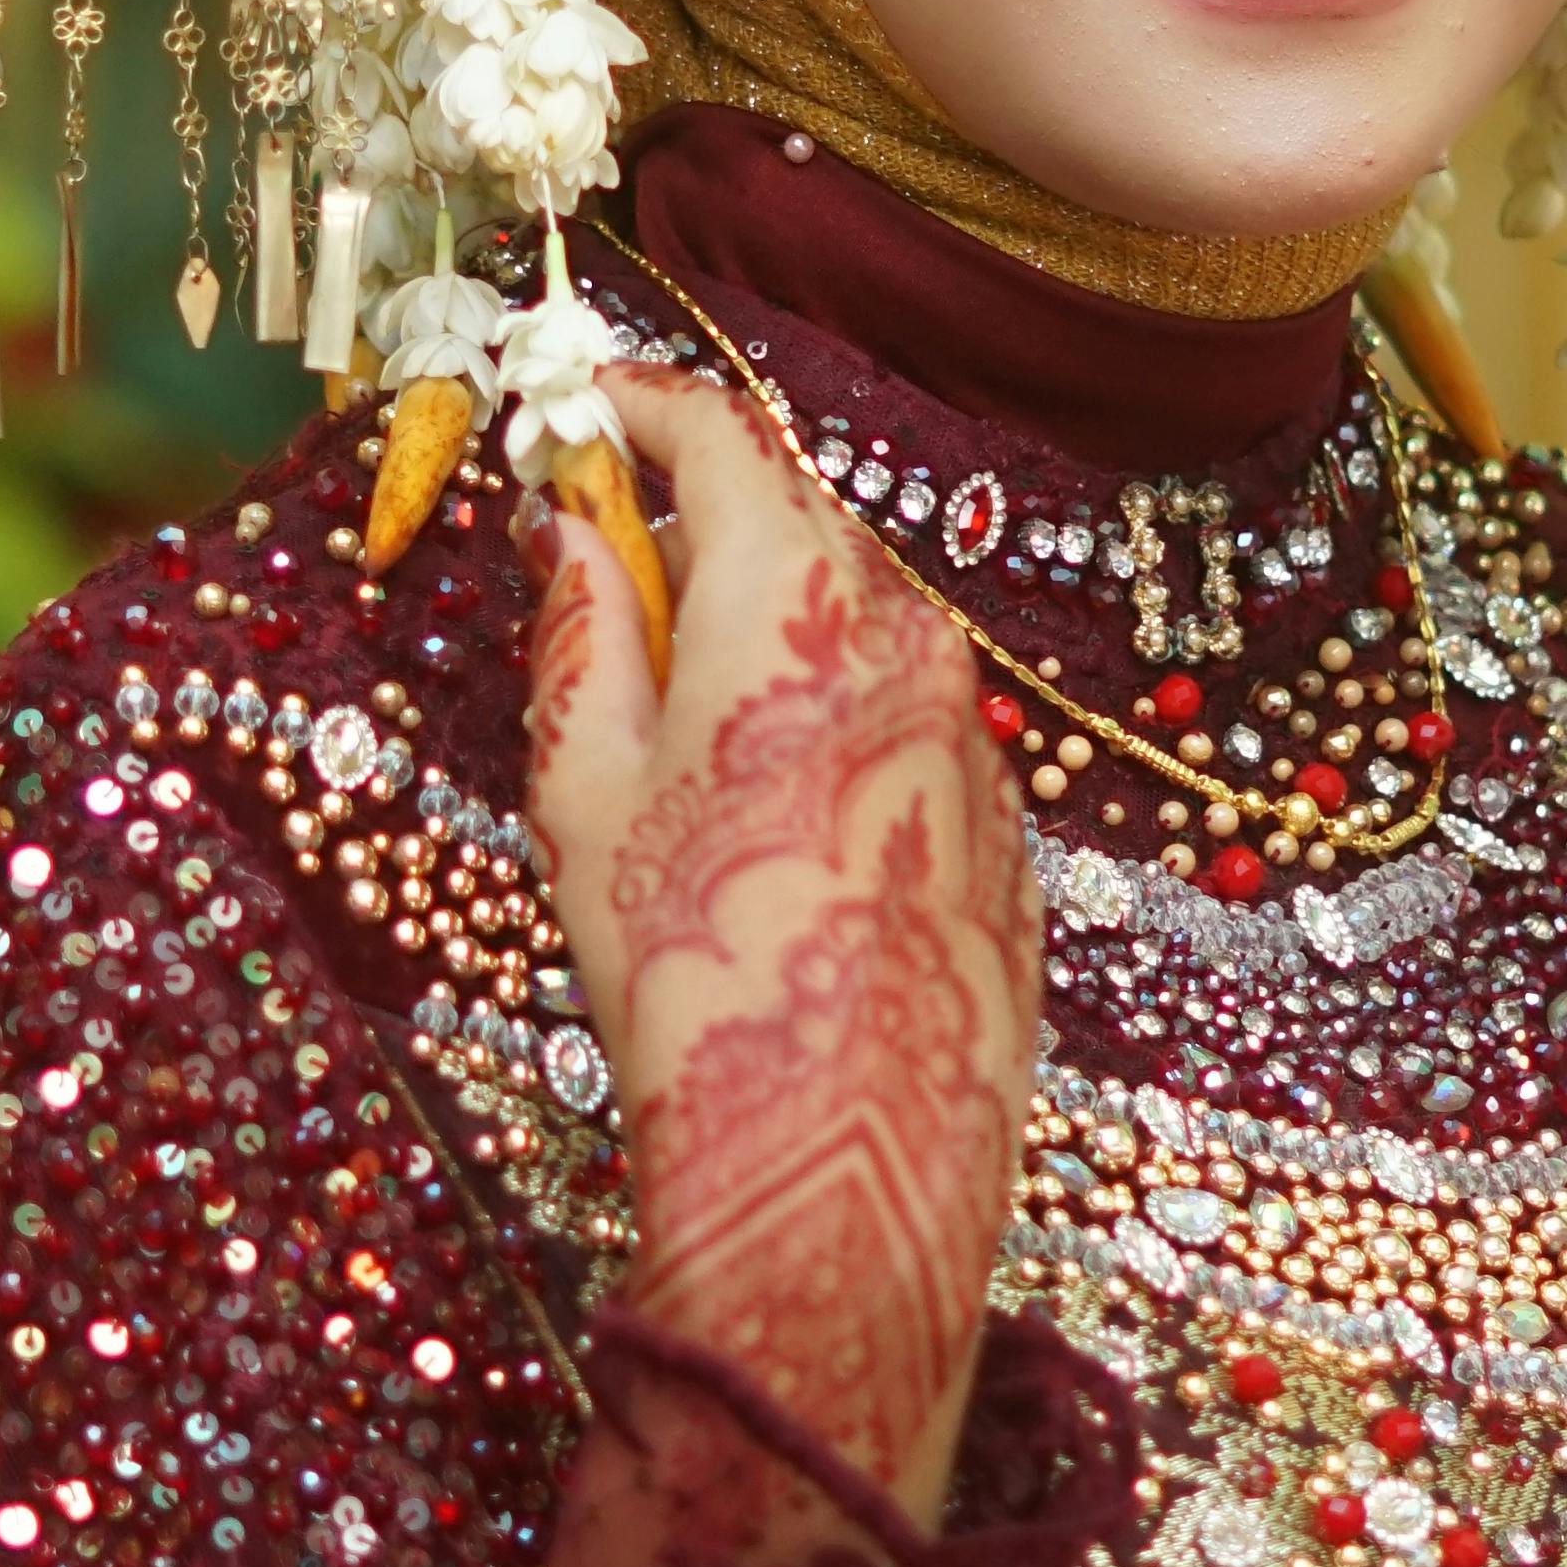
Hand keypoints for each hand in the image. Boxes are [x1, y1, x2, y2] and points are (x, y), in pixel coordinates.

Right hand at [527, 362, 1039, 1528]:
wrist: (839, 1160)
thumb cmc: (688, 968)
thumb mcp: (586, 789)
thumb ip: (580, 632)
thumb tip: (566, 527)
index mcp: (792, 603)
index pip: (721, 437)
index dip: (640, 406)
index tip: (579, 408)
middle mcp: (904, 639)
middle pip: (796, 524)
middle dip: (696, 526)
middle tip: (603, 577)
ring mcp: (969, 731)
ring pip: (855, 629)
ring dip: (767, 634)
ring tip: (677, 733)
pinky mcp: (1000, 820)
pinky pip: (904, 726)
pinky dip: (830, 725)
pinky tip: (766, 826)